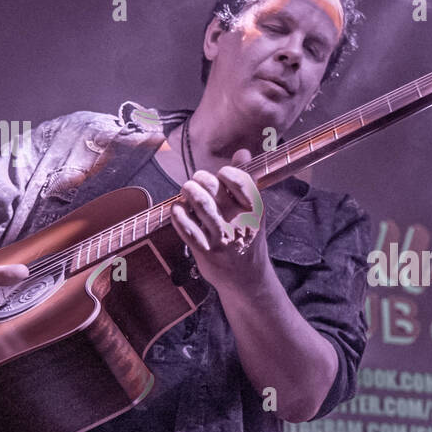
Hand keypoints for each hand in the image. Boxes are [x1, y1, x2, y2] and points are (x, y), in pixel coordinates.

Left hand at [170, 149, 266, 291]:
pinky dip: (178, 213)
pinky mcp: (205, 250)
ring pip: (198, 203)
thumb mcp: (254, 212)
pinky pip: (185, 226)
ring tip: (186, 191)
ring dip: (187, 191)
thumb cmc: (247, 239)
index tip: (219, 176)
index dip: (224, 173)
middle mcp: (238, 222)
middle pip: (212, 187)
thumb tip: (242, 152)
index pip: (238, 179)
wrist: (247, 278)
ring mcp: (221, 237)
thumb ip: (246, 181)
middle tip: (196, 181)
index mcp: (254, 210)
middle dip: (199, 179)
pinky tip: (177, 209)